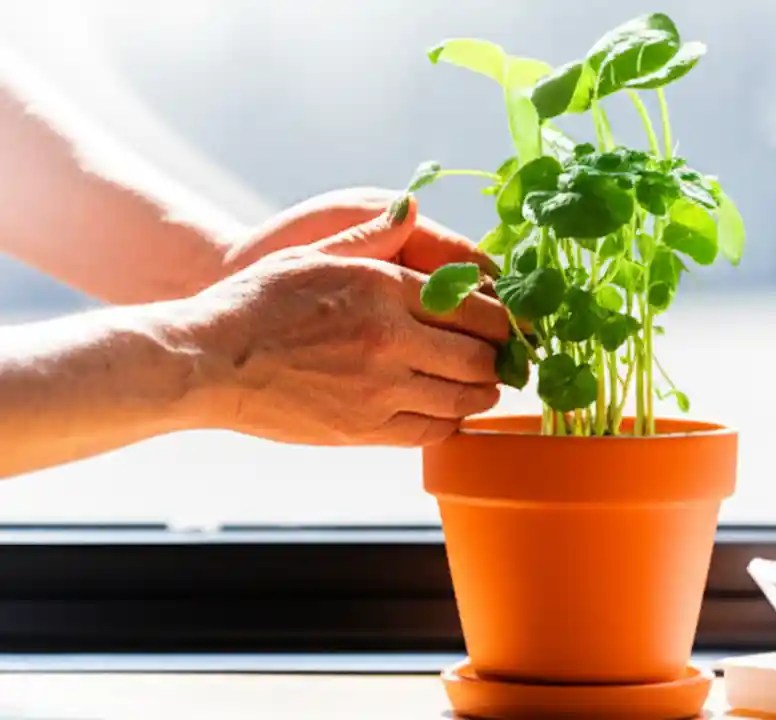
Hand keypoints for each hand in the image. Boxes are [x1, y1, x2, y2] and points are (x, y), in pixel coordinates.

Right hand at [185, 196, 507, 446]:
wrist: (207, 361)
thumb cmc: (256, 302)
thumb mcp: (313, 254)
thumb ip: (370, 235)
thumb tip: (413, 209)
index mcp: (382, 290)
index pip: (475, 308)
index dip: (505, 320)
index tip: (513, 323)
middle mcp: (389, 341)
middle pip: (479, 357)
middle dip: (501, 357)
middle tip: (509, 356)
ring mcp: (379, 391)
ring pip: (463, 399)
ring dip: (482, 391)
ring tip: (485, 383)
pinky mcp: (364, 430)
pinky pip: (431, 430)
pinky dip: (450, 421)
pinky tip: (448, 408)